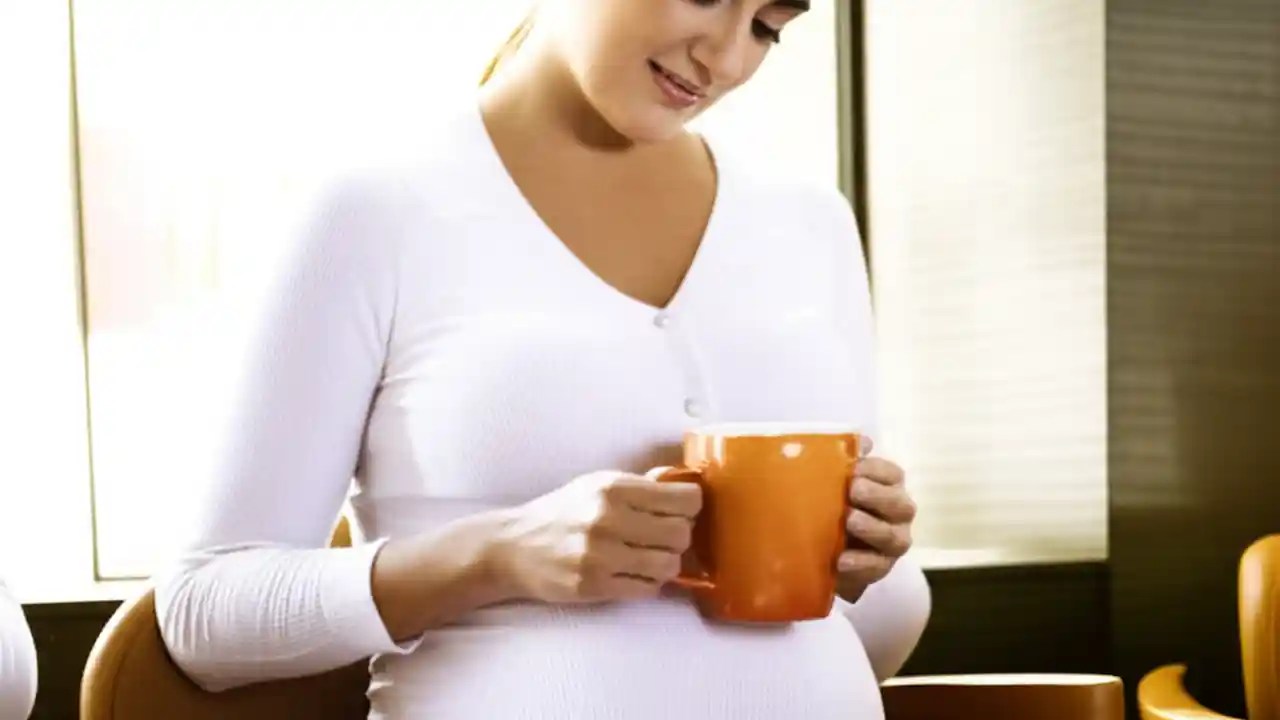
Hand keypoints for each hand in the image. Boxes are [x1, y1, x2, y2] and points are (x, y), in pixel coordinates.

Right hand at [489, 471, 701, 604]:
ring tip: (649, 557)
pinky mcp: (594, 586)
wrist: (515, 547)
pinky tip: (633, 573)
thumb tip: (679, 481)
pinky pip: (647, 589)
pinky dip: (647, 582)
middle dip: (679, 536)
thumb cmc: (562, 513)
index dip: (690, 506)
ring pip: (669, 565)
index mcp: (613, 488)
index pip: (684, 499)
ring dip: (665, 563)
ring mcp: (601, 555)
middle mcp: (608, 519)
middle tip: (663, 537)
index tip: (680, 510)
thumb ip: (639, 485)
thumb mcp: (596, 485)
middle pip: (681, 533)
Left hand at [839, 437, 915, 600]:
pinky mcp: (880, 568)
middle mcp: (897, 513)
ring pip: (894, 537)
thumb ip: (841, 459)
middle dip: (878, 496)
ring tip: (849, 521)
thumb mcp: (829, 480)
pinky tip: (842, 560)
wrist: (822, 549)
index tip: (853, 468)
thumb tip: (860, 442)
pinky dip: (861, 563)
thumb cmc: (830, 504)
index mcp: (887, 486)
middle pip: (899, 504)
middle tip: (853, 490)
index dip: (876, 469)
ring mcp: (892, 542)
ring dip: (873, 528)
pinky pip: (877, 567)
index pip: (892, 474)